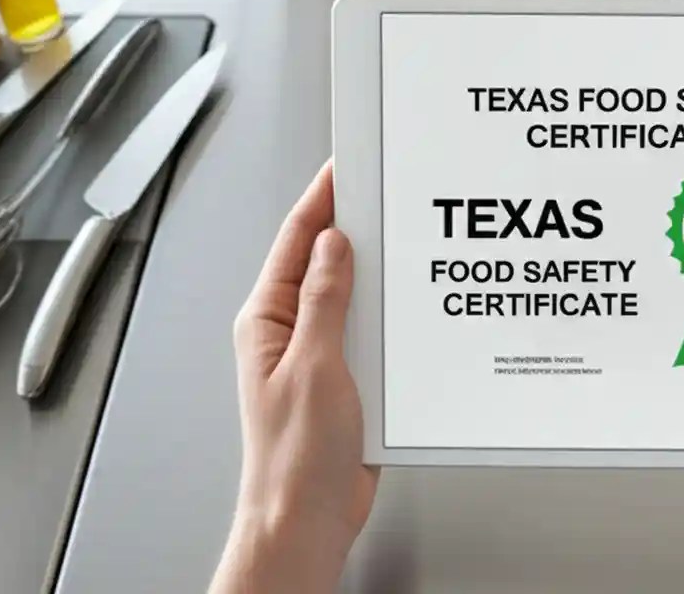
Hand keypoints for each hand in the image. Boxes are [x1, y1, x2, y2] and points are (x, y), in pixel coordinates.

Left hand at [211, 161, 377, 593]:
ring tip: (409, 245)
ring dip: (381, 275)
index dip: (323, 199)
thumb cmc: (293, 458)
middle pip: (327, 261)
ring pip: (355, 295)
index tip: (347, 167)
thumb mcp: (314, 367)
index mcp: (267, 320)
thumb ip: (325, 301)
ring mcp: (320, 353)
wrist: (307, 517)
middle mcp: (290, 332)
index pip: (296, 241)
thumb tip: (334, 245)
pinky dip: (394, 315)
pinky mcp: (347, 377)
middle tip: (391, 195)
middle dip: (359, 227)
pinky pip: (373, 331)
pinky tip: (416, 308)